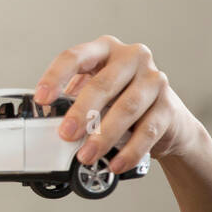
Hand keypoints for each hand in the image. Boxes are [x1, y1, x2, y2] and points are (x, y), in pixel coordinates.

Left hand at [33, 35, 202, 174]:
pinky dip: (129, 151)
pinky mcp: (170, 106)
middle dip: (82, 112)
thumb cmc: (121, 98)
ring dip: (103, 135)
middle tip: (66, 134)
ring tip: (87, 154)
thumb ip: (74, 99)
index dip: (55, 77)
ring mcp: (154, 80)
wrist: (167, 118)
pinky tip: (115, 163)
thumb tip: (48, 120)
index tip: (41, 99)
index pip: (75, 57)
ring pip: (127, 108)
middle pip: (103, 84)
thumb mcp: (95, 92)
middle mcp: (132, 58)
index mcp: (105, 48)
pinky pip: (148, 131)